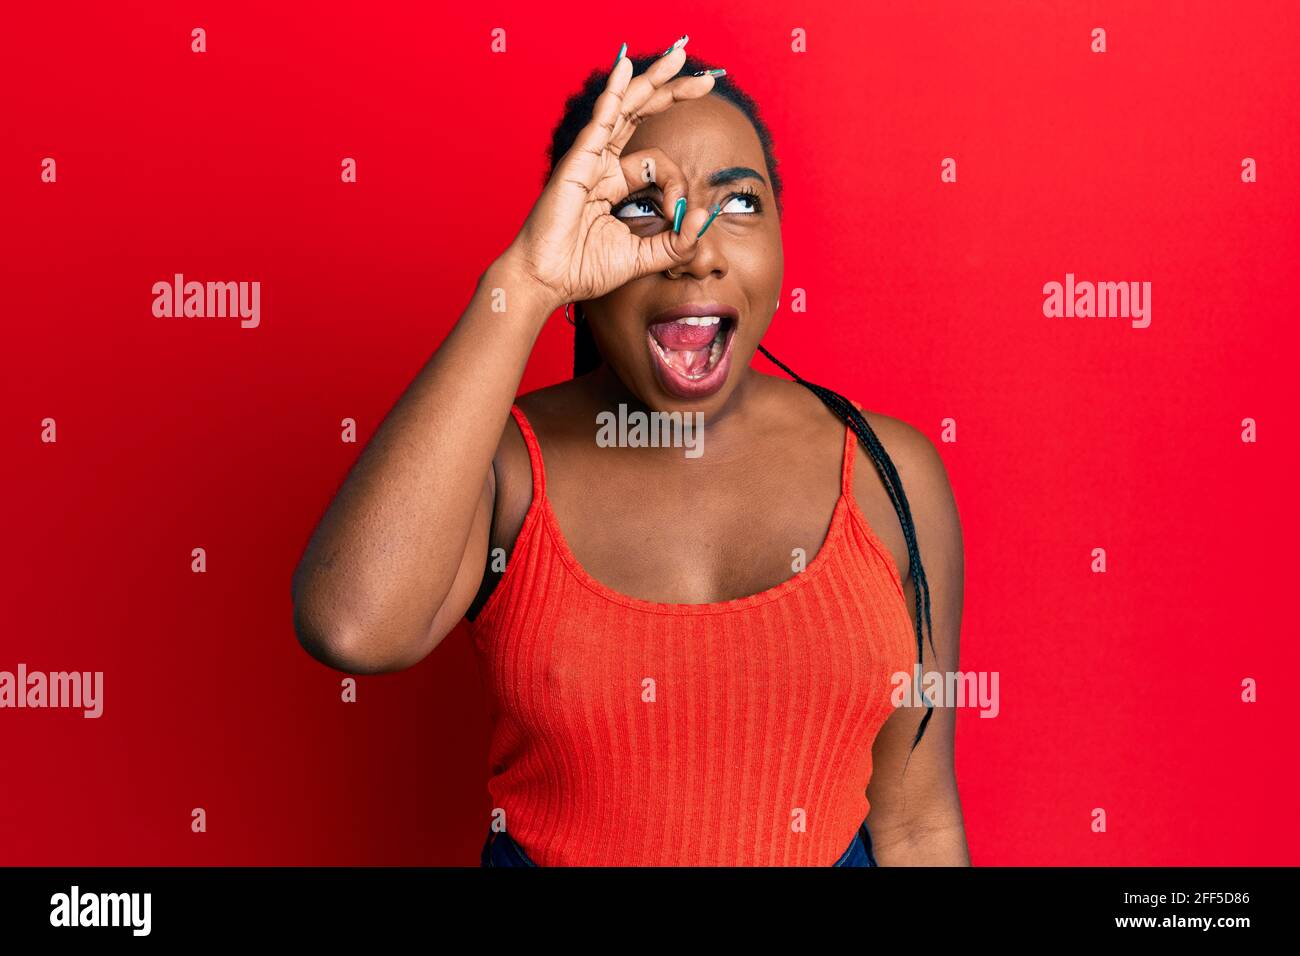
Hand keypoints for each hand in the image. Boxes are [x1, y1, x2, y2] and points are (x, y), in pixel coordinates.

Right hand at [502, 44, 718, 311]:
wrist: (548, 279)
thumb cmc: (584, 269)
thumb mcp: (645, 257)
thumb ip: (678, 242)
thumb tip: (707, 215)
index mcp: (616, 185)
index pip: (659, 166)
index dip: (677, 186)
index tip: (676, 216)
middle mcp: (603, 165)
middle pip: (643, 116)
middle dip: (674, 94)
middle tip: (707, 81)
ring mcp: (590, 158)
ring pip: (626, 108)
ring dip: (654, 80)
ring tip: (679, 56)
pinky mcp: (579, 160)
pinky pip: (601, 119)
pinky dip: (614, 92)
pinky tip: (626, 65)